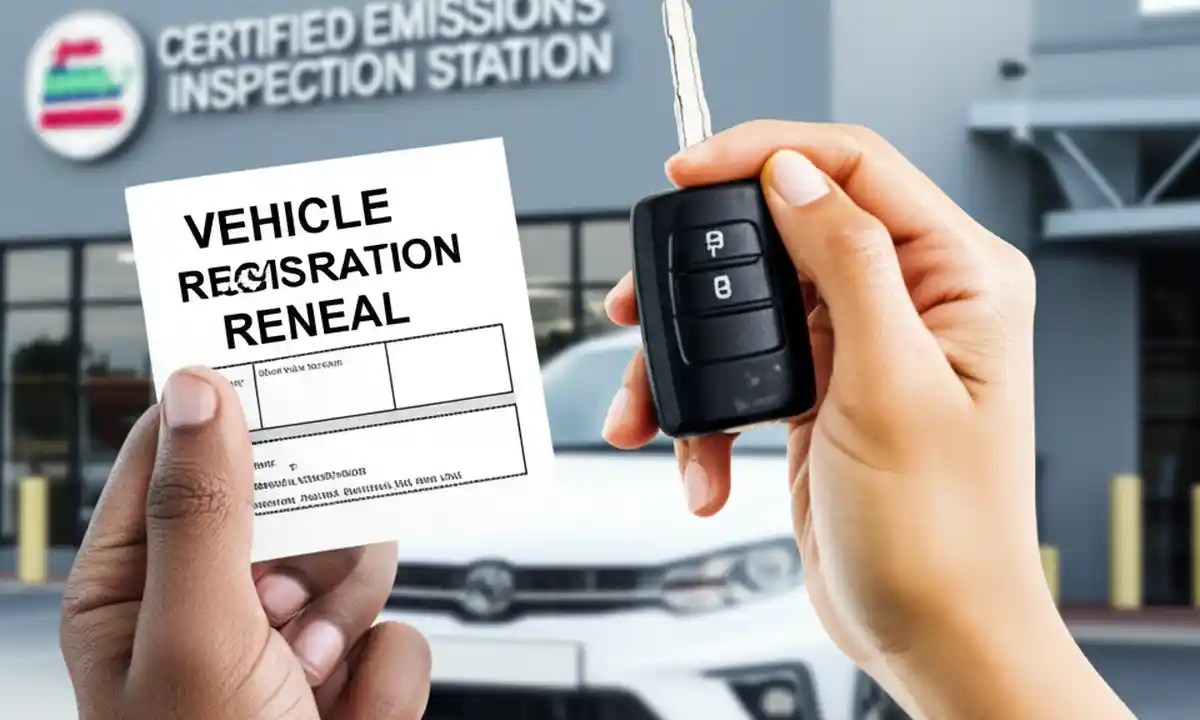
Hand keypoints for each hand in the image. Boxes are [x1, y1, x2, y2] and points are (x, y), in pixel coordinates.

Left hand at [60, 368, 430, 718]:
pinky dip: (381, 680)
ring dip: (346, 620)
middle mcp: (210, 600)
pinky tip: (342, 712)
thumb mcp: (195, 638)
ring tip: (309, 674)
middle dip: (311, 556)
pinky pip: (395, 627)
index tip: (281, 373)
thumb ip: (201, 513)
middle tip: (286, 599)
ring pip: (354, 560)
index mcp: (135, 584)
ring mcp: (283, 634)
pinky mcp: (346, 666)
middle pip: (290, 502)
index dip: (226, 408)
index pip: (175, 453)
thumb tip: (198, 391)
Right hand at [602, 121, 1129, 717]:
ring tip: (648, 405)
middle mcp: (910, 303)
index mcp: (956, 278)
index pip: (853, 169)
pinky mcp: (820, 396)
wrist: (931, 633)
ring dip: (688, 360)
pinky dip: (707, 415)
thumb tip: (793, 176)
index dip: (764, 155)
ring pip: (749, 309)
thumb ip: (847, 262)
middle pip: (783, 236)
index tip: (689, 172)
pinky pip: (742, 374)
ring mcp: (861, 350)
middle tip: (640, 298)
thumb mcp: (891, 383)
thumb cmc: (942, 533)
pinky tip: (701, 462)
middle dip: (703, 271)